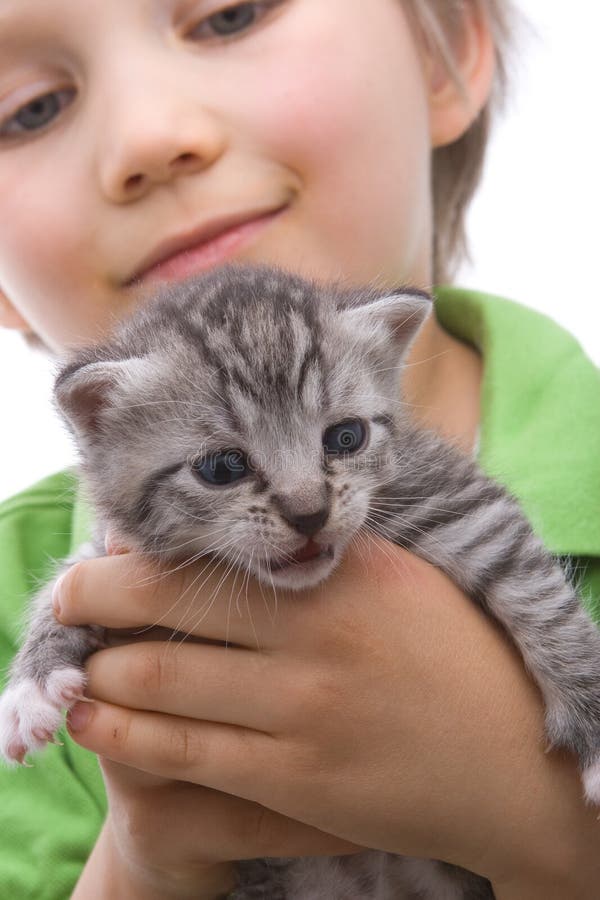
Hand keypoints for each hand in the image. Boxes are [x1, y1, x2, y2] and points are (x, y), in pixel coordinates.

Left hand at [55, 536, 599, 887]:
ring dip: (99, 668)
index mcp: (346, 574)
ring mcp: (304, 711)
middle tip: (66, 597)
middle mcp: (318, 636)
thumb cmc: (453, 657)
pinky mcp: (295, 779)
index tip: (103, 553)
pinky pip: (184, 752)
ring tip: (76, 664)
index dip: (138, 554)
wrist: (513, 763)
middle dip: (94, 598)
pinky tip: (92, 720)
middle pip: (166, 606)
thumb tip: (235, 541)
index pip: (212, 555)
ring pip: (159, 681)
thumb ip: (321, 558)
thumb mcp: (399, 582)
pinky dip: (122, 732)